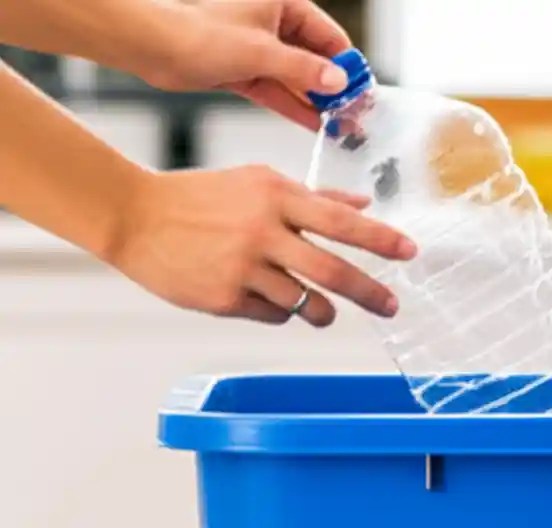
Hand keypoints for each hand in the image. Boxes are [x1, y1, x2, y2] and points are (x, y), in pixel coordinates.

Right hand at [107, 165, 414, 326]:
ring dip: (324, 311)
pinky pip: (272, 315)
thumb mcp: (259, 183)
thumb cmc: (203, 197)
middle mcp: (263, 231)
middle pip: (333, 271)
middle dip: (370, 293)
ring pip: (305, 302)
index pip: (342, 221)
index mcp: (276, 196)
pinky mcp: (223, 297)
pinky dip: (279, 311)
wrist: (135, 217)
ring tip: (327, 311)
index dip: (380, 239)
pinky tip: (264, 297)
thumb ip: (314, 195)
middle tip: (391, 307)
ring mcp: (242, 267)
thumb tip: (364, 201)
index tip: (410, 252)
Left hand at [146, 0, 352, 128]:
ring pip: (296, 76)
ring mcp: (257, 47)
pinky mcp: (243, 68)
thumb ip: (304, 70)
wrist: (150, 46)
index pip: (329, 34)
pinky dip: (293, 105)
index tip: (361, 89)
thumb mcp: (262, 53)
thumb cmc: (197, 33)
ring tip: (338, 125)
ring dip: (316, 100)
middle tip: (353, 113)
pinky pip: (277, 88)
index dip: (347, 64)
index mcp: (282, 2)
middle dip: (334, 87)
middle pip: (315, 57)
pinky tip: (313, 122)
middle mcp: (272, 21)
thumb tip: (338, 81)